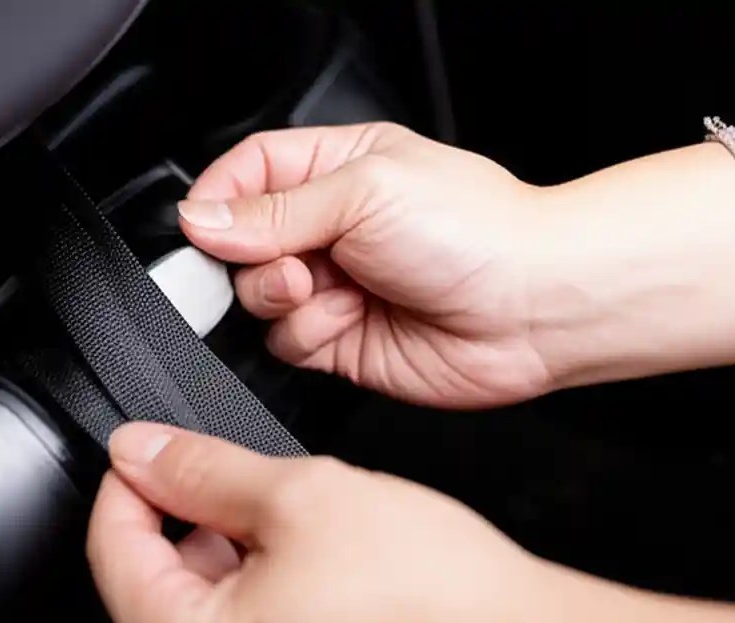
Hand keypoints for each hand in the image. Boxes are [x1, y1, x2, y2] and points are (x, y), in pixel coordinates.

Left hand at [88, 423, 734, 622]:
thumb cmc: (435, 601)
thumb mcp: (299, 497)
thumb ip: (201, 470)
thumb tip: (141, 451)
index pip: (112, 551)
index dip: (130, 479)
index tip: (150, 444)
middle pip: (154, 582)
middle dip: (186, 515)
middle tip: (238, 474)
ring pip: (204, 607)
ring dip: (229, 551)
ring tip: (297, 520)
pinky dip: (262, 590)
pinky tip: (316, 561)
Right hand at [177, 123, 553, 407]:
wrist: (532, 308)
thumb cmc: (477, 232)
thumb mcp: (365, 191)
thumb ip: (274, 209)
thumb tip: (202, 218)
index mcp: (338, 168)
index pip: (247, 172)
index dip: (217, 198)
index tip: (201, 224)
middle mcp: (331, 227)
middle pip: (240, 242)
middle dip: (251, 258)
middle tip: (292, 261)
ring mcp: (333, 285)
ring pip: (256, 297)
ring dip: (280, 297)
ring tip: (327, 289)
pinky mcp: (339, 339)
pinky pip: (284, 342)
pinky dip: (307, 334)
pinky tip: (349, 320)